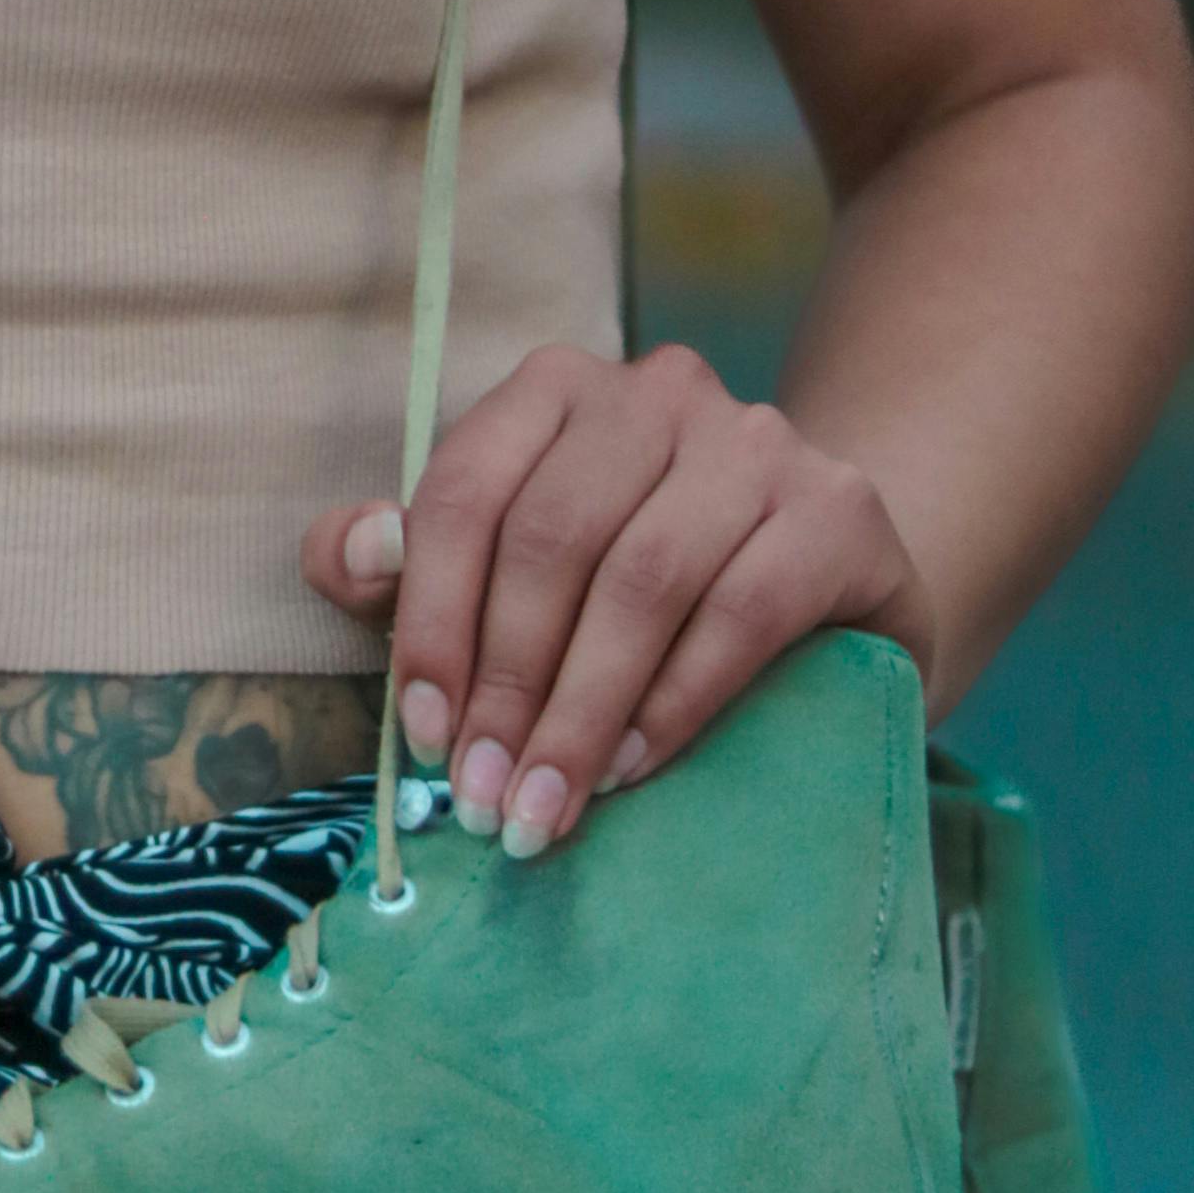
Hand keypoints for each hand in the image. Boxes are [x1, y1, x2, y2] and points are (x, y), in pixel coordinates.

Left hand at [299, 343, 929, 858]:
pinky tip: (630, 768)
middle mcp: (658, 391)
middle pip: (552, 539)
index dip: (431, 619)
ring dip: (580, 710)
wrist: (828, 587)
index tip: (421, 736)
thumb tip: (356, 556)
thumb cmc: (637, 583)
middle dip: (506, 683)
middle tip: (486, 795)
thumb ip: (411, 560)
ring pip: (643, 579)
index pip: (467, 491)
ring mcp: (757, 441)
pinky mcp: (836, 511)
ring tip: (547, 804)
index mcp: (557, 388)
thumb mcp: (514, 567)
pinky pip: (741, 613)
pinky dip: (673, 704)